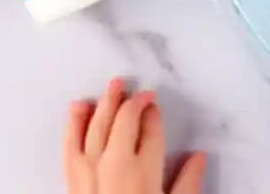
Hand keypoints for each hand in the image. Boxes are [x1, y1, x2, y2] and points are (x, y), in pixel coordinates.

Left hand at [63, 78, 207, 193]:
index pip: (151, 131)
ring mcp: (91, 170)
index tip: (154, 104)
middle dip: (131, 102)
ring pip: (96, 126)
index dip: (152, 114)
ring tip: (112, 86)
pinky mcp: (72, 179)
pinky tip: (77, 109)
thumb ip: (188, 183)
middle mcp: (117, 164)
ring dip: (104, 104)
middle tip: (136, 89)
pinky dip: (73, 124)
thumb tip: (198, 157)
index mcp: (145, 171)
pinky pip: (70, 144)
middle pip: (123, 122)